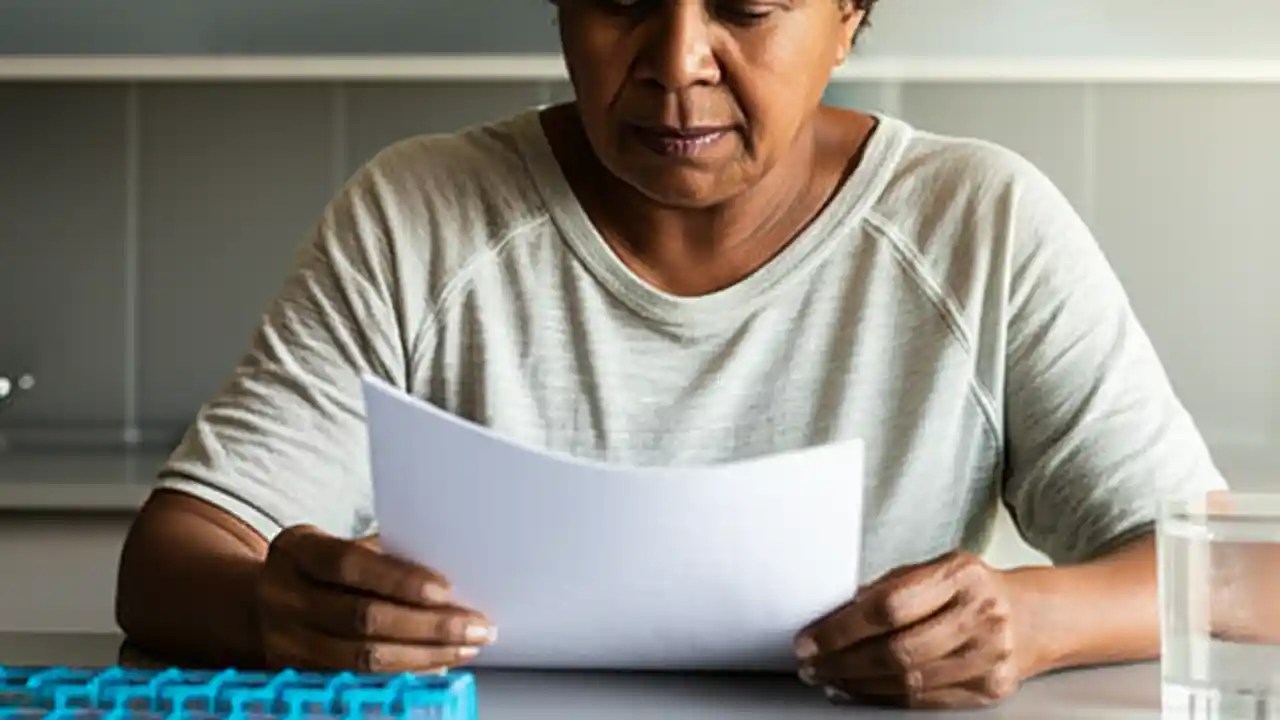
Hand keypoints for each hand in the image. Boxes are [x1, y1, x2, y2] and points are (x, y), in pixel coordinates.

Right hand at [256, 525, 496, 671]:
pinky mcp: (297, 676)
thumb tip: (454, 568)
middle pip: (361, 616)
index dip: (399, 578)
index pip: (349, 564)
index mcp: (296, 550)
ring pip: (362, 658)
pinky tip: (436, 666)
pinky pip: (358, 682)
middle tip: (475, 626)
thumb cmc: (321, 571)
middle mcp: (282, 596)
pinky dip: (404, 675)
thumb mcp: (339, 547)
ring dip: (424, 655)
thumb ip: (384, 556)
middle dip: (428, 625)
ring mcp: (284, 642)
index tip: (447, 589)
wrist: (260, 605)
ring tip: (465, 647)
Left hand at [794, 552, 1029, 709]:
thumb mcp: (936, 569)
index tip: (808, 639)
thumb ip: (890, 588)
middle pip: (897, 650)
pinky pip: (925, 701)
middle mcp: (980, 616)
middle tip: (810, 664)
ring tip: (827, 678)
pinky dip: (884, 699)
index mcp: (961, 575)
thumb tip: (833, 612)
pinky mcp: (990, 690)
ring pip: (909, 682)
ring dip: (857, 685)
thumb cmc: (973, 589)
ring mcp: (989, 657)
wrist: (1035, 618)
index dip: (841, 628)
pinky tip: (858, 692)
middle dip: (842, 661)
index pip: (889, 606)